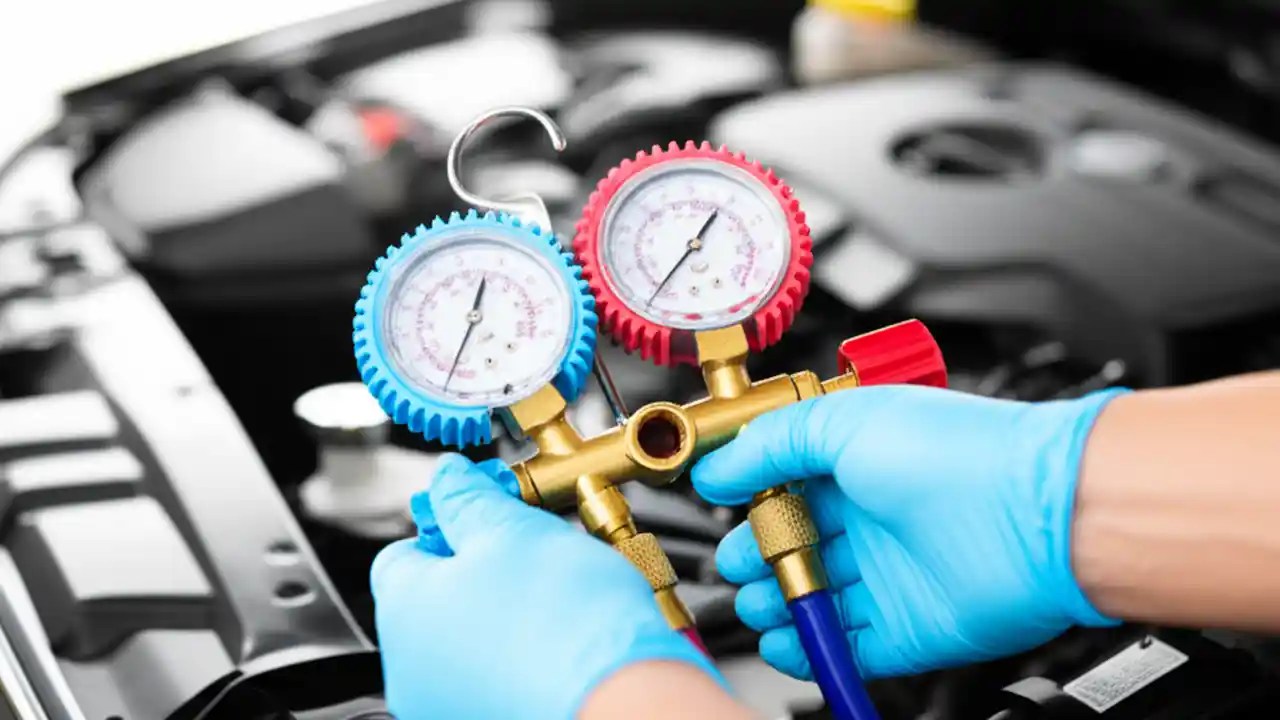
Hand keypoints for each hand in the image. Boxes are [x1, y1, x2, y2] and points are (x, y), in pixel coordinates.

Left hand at [372, 455, 717, 719]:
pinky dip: (526, 657)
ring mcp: (451, 704)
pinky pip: (499, 676)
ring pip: (473, 639)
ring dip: (507, 614)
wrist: (627, 698)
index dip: (452, 524)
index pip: (404, 550)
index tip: (490, 514)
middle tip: (533, 554)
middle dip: (485, 570)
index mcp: (404, 613)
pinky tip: (562, 642)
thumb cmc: (570, 623)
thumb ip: (468, 497)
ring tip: (557, 601)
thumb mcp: (513, 528)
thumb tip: (448, 477)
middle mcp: (413, 671)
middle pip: (439, 598)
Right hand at [691, 385, 1124, 679]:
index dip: (752, 499)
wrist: (1037, 515)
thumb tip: (717, 469)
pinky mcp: (909, 629)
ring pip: (817, 599)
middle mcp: (874, 517)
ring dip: (778, 606)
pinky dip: (814, 650)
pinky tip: (787, 643)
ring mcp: (891, 575)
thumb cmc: (957, 455)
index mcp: (857, 462)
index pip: (788, 485)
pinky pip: (850, 647)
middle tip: (737, 564)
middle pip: (796, 547)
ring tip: (756, 604)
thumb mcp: (840, 422)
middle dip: (758, 558)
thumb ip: (769, 443)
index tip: (721, 508)